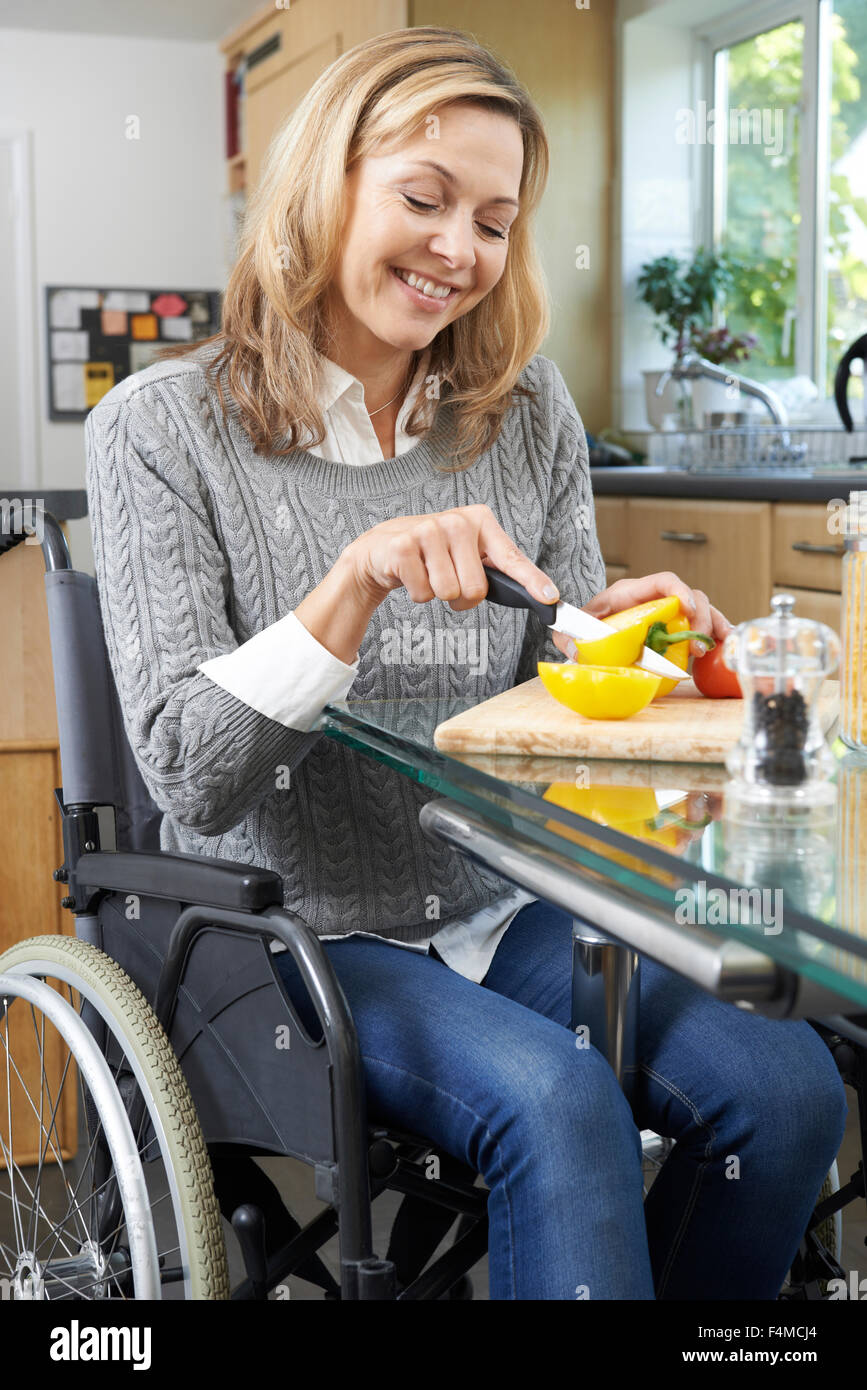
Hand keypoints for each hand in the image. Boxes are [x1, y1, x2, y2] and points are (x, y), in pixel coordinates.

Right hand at [344, 503, 557, 611]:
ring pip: (449, 593)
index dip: (532, 580)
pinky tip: (411, 574)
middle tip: (449, 580)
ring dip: (437, 594)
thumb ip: (499, 569)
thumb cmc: (435, 554)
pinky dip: (417, 594)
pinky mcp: (403, 546)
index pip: (510, 557)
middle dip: (463, 597)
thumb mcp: (468, 553)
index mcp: (480, 520)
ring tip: (429, 574)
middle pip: (476, 589)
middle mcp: (457, 521)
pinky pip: (423, 594)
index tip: (549, 597)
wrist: (384, 547)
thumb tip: (541, 594)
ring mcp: (429, 531)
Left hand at [552, 571, 732, 659]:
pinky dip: (714, 636)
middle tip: (698, 646)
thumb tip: (574, 648)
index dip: (680, 591)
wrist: (588, 629)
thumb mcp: (574, 626)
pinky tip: (721, 650)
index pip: (664, 580)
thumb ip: (569, 634)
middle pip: (692, 597)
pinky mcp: (674, 629)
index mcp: (633, 593)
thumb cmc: (585, 623)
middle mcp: (655, 600)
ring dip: (713, 628)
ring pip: (703, 611)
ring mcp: (668, 614)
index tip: (688, 610)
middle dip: (702, 618)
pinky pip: (700, 627)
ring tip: (713, 649)